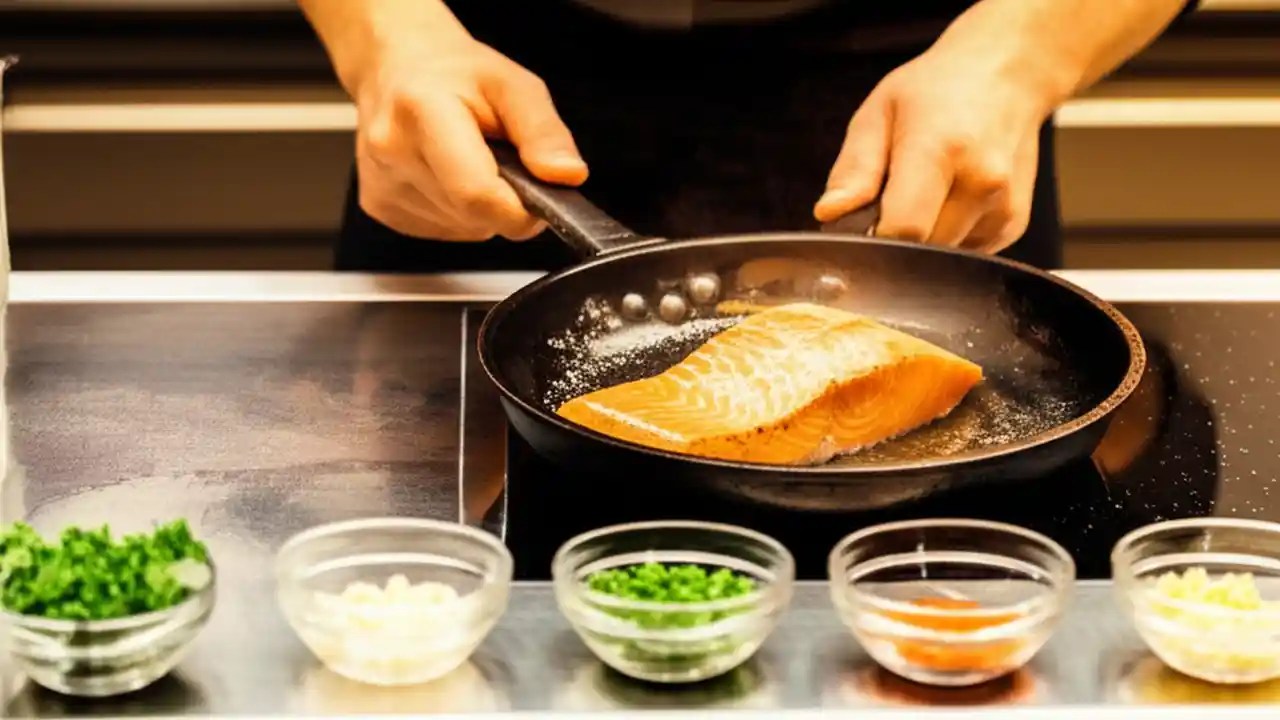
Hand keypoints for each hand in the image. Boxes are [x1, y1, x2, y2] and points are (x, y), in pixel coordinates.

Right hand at [354, 36, 587, 240]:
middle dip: (505, 203)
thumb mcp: (514, 85)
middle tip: (504, 163)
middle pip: (474, 216)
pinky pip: (443, 231)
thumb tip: (567, 177)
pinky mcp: (380, 206)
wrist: (396, 67)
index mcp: (423, 111)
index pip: (477, 195)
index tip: (538, 194)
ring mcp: (381, 184)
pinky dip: (459, 213)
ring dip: (481, 208)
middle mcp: (393, 151)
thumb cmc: (456, 74)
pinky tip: (448, 176)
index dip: (520, 209)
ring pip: (462, 228)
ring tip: (470, 161)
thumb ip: (544, 132)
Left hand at [814, 45, 1051, 253]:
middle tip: (894, 196)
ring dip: (923, 237)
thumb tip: (830, 213)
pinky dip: (948, 237)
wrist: (1006, 73)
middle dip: (896, 235)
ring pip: (941, 258)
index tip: (862, 226)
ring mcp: (1004, 207)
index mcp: (941, 150)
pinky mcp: (1013, 225)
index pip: (903, 229)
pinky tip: (950, 199)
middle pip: (919, 250)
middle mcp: (982, 182)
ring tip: (926, 190)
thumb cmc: (936, 89)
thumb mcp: (879, 113)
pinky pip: (964, 252)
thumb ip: (854, 169)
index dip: (874, 239)